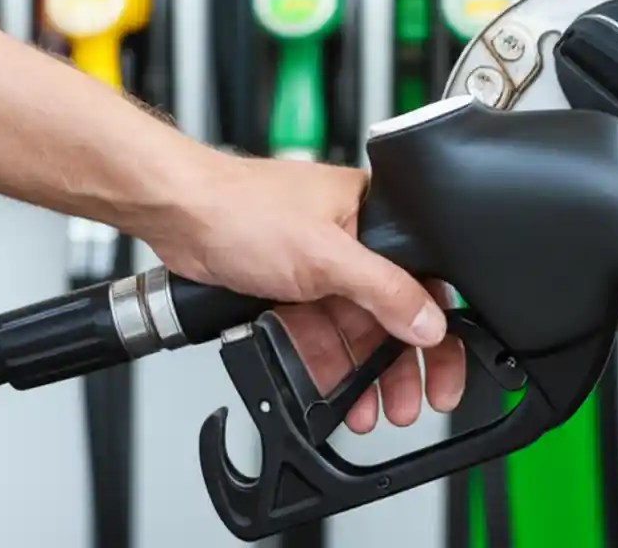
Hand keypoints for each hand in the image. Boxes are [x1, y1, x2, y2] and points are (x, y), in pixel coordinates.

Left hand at [140, 154, 465, 429]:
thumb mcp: (328, 255)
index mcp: (373, 213)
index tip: (441, 371)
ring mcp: (317, 263)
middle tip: (409, 403)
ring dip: (362, 373)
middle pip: (390, 311)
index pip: (424, 278)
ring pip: (353, 328)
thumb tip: (429, 322)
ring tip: (369, 410)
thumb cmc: (241, 207)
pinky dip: (327, 363)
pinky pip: (318, 332)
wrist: (176, 214)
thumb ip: (385, 291)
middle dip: (400, 364)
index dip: (437, 329)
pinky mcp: (288, 286)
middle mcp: (350, 237)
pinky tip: (332, 393)